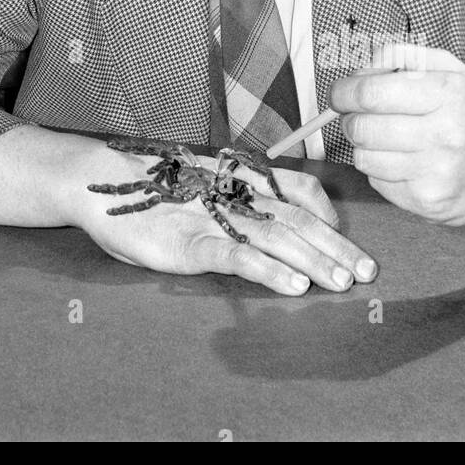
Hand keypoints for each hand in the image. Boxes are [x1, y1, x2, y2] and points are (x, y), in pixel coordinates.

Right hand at [75, 146, 376, 295]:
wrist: (98, 180)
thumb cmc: (150, 186)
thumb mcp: (199, 186)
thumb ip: (236, 196)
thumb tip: (277, 216)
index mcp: (239, 178)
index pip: (297, 190)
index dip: (327, 212)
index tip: (347, 236)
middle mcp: (233, 194)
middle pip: (296, 219)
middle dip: (335, 246)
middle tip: (366, 272)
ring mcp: (212, 218)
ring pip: (275, 237)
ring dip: (314, 261)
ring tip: (341, 282)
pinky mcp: (189, 243)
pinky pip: (236, 257)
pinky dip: (268, 270)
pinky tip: (293, 286)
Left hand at [330, 42, 464, 224]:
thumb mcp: (450, 69)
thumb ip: (401, 57)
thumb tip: (358, 72)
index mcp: (449, 94)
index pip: (370, 93)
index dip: (344, 92)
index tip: (339, 94)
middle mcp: (446, 136)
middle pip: (362, 128)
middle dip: (352, 120)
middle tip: (360, 117)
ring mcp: (438, 176)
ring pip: (365, 159)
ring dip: (366, 147)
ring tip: (389, 140)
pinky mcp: (431, 205)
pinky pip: (379, 184)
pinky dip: (383, 172)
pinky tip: (406, 163)